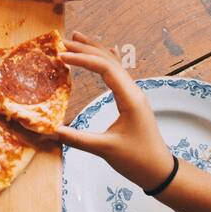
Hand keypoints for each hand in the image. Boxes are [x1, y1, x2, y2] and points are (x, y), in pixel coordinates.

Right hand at [55, 33, 174, 188]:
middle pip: (110, 61)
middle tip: (63, 41)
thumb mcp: (105, 150)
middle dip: (86, 49)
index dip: (83, 59)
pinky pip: (117, 74)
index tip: (62, 55)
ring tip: (77, 39)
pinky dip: (104, 62)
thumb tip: (51, 130)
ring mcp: (134, 95)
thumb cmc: (137, 160)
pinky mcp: (132, 101)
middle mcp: (134, 92)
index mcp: (130, 98)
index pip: (105, 69)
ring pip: (114, 65)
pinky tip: (99, 56)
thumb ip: (77, 139)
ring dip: (95, 52)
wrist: (159, 171)